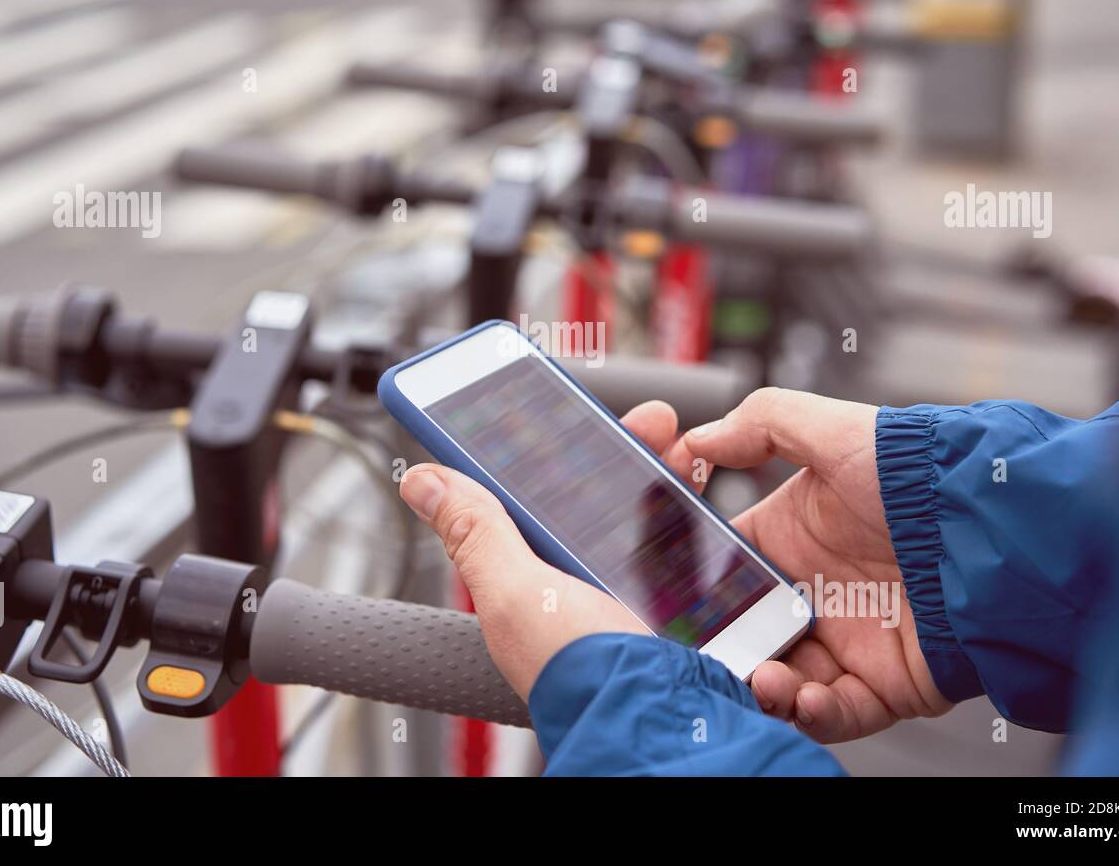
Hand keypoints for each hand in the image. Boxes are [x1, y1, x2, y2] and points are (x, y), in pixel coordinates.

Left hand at [398, 401, 689, 699]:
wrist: (668, 718)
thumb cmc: (586, 672)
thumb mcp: (517, 594)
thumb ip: (476, 534)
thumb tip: (421, 480)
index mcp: (529, 576)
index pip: (521, 495)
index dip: (534, 445)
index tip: (549, 399)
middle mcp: (575, 579)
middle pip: (590, 490)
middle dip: (616, 444)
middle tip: (644, 418)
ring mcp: (626, 585)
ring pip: (640, 506)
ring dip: (659, 466)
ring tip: (676, 442)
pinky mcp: (674, 594)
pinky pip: (680, 536)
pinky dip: (690, 505)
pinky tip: (697, 485)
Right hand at [682, 388, 952, 741]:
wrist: (990, 529)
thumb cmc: (916, 475)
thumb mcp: (834, 432)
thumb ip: (761, 425)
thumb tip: (696, 439)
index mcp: (792, 540)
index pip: (727, 573)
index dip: (698, 592)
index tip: (674, 605)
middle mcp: (815, 594)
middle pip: (747, 636)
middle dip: (725, 652)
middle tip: (714, 656)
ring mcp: (849, 642)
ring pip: (784, 682)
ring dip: (764, 689)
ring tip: (765, 681)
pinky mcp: (886, 684)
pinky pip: (838, 713)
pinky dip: (814, 716)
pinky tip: (806, 700)